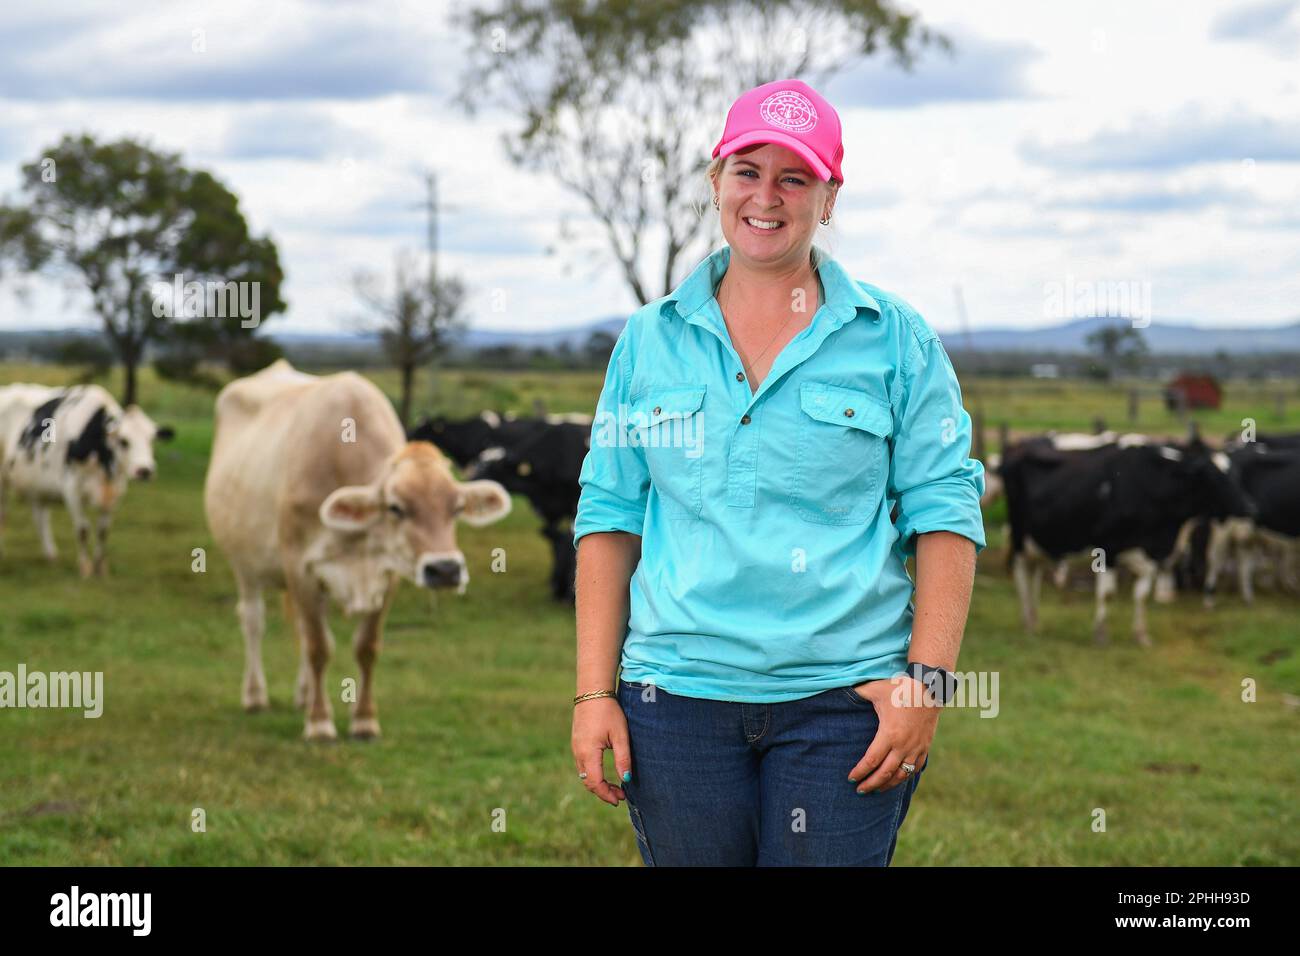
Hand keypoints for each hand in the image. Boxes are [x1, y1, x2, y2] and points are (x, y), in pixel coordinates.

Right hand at [571, 696, 631, 806]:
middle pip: (588, 782)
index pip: (595, 783)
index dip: (607, 795)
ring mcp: (575, 747)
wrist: (592, 691)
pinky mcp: (576, 742)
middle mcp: (578, 752)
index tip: (620, 800)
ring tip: (614, 787)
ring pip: (584, 775)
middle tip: (620, 796)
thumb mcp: (620, 735)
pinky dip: (592, 774)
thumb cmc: (609, 711)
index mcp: (588, 753)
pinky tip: (604, 773)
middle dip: (603, 792)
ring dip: (598, 784)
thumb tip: (626, 779)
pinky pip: (582, 765)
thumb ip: (623, 758)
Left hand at [847, 675, 939, 793]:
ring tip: (875, 790)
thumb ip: (856, 692)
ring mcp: (916, 749)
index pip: (871, 761)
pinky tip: (895, 780)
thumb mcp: (875, 689)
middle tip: (859, 790)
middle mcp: (903, 746)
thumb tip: (840, 690)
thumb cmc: (900, 688)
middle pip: (885, 774)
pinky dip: (904, 778)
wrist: (930, 689)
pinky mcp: (925, 748)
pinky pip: (914, 769)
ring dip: (887, 785)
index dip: (860, 772)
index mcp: (889, 734)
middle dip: (870, 784)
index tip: (850, 778)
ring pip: (901, 775)